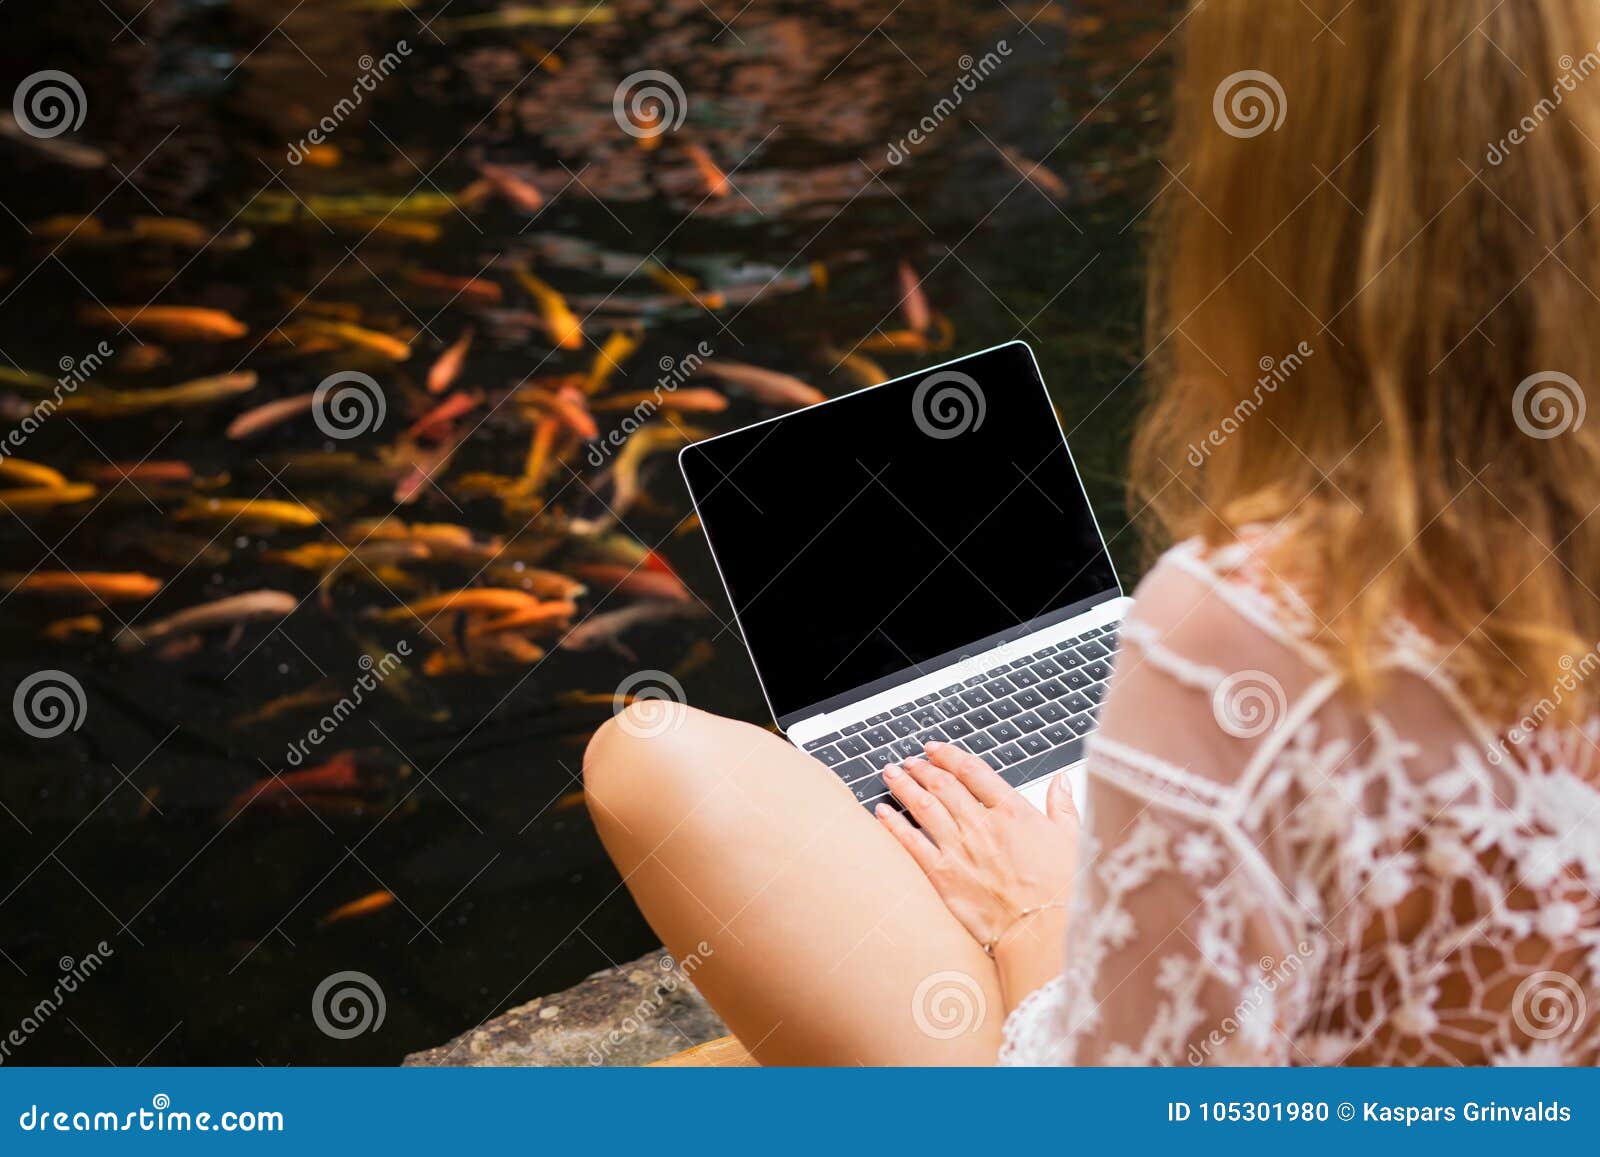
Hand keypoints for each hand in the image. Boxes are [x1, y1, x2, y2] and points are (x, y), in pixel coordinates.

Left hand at [875, 741, 1079, 951]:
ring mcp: (958, 848)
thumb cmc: (1062, 890)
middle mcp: (980, 824)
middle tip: (910, 761)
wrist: (1044, 931)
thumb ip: (1062, 806)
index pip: (972, 770)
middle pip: (942, 784)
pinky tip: (883, 812)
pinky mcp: (943, 874)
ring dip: (905, 786)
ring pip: (923, 806)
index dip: (949, 755)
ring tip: (892, 773)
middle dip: (923, 768)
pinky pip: (911, 843)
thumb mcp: (1072, 839)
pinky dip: (894, 824)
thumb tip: (1061, 782)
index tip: (936, 749)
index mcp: (1012, 810)